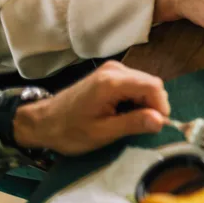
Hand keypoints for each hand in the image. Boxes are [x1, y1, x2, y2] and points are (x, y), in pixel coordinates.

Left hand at [13, 62, 170, 154]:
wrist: (42, 122)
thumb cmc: (69, 130)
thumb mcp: (102, 133)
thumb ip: (133, 124)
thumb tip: (161, 120)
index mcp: (112, 82)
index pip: (153, 86)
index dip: (161, 106)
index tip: (156, 126)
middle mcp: (115, 69)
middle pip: (151, 83)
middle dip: (153, 105)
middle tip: (141, 126)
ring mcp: (112, 69)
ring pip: (145, 84)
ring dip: (144, 103)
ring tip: (128, 120)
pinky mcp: (111, 73)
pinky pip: (135, 83)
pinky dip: (136, 99)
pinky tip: (122, 111)